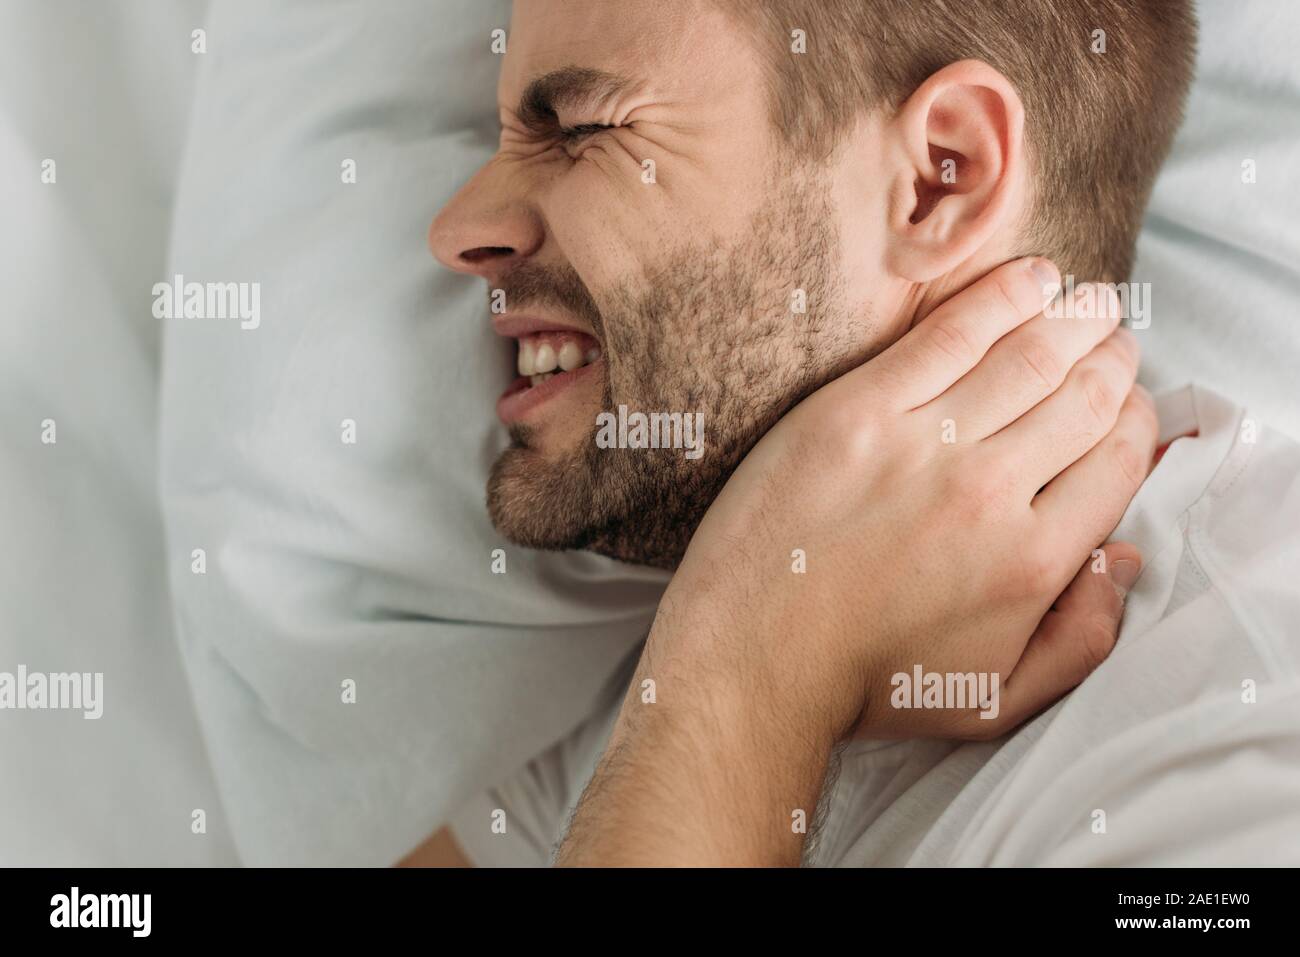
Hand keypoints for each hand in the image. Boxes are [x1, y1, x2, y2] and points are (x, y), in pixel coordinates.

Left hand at [556, 257, 1156, 865]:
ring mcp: (921, 444)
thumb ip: (1078, 642)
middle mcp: (990, 493)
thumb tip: (1123, 560)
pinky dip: (1000, 296)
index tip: (1127, 402)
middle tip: (1115, 337)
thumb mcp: (994, 704)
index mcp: (1032, 563)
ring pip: (1028, 355)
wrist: (751, 659)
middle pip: (1083, 398)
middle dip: (1113, 359)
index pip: (1118, 460)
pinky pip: (948, 334)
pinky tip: (1029, 277)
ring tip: (1087, 302)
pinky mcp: (855, 410)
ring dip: (1072, 319)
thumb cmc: (865, 683)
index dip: (1135, 421)